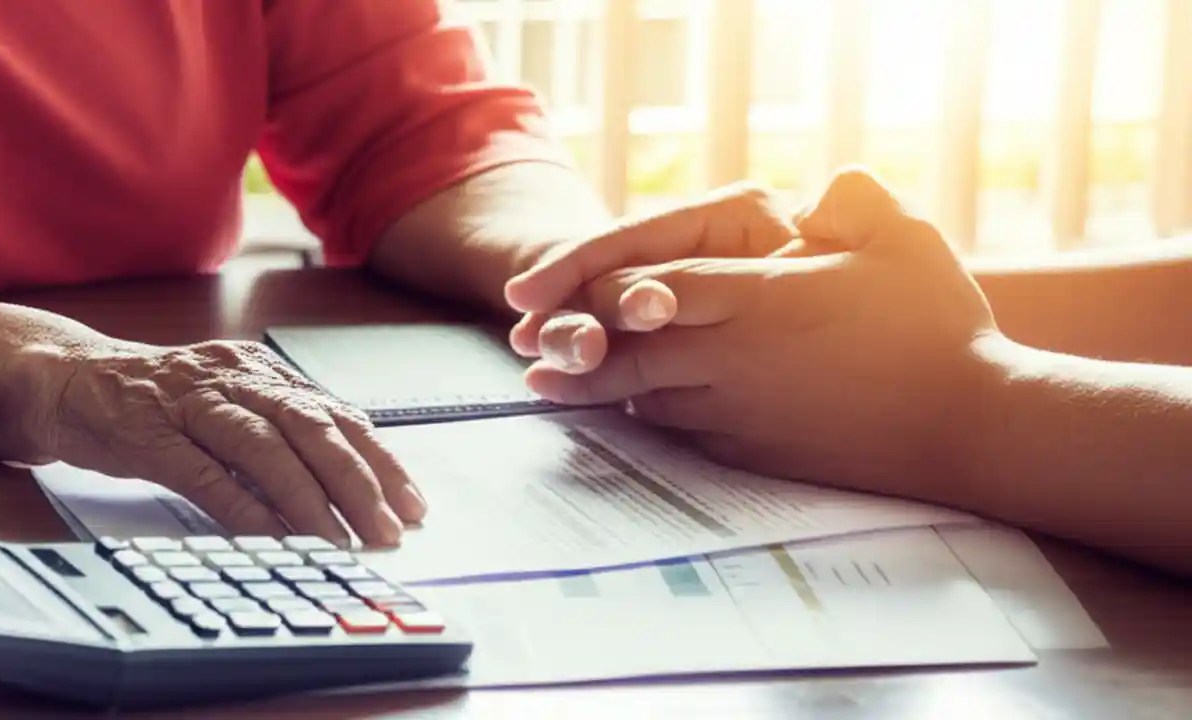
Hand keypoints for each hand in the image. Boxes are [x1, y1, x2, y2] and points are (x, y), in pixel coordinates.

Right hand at [28, 338, 423, 546]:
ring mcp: (191, 402)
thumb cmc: (159, 401)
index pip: (337, 415)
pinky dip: (241, 506)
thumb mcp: (232, 404)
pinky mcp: (149, 432)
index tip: (411, 504)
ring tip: (339, 540)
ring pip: (264, 447)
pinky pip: (203, 473)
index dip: (380, 460)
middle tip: (387, 529)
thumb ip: (284, 433)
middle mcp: (236, 378)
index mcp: (263, 371)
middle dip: (357, 482)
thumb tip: (352, 478)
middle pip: (311, 428)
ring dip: (308, 498)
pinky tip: (271, 535)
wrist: (68, 378)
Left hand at [520, 170, 998, 497]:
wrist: (970, 426)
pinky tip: (638, 417)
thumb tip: (818, 190)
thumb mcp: (908, 238)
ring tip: (556, 387)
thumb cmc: (941, 328)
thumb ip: (855, 199)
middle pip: (629, 349)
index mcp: (759, 296)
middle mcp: (735, 356)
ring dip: (602, 388)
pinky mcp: (757, 452)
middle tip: (528, 356)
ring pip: (649, 396)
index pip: (654, 283)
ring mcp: (743, 410)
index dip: (595, 285)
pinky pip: (685, 434)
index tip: (547, 293)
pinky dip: (652, 420)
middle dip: (575, 348)